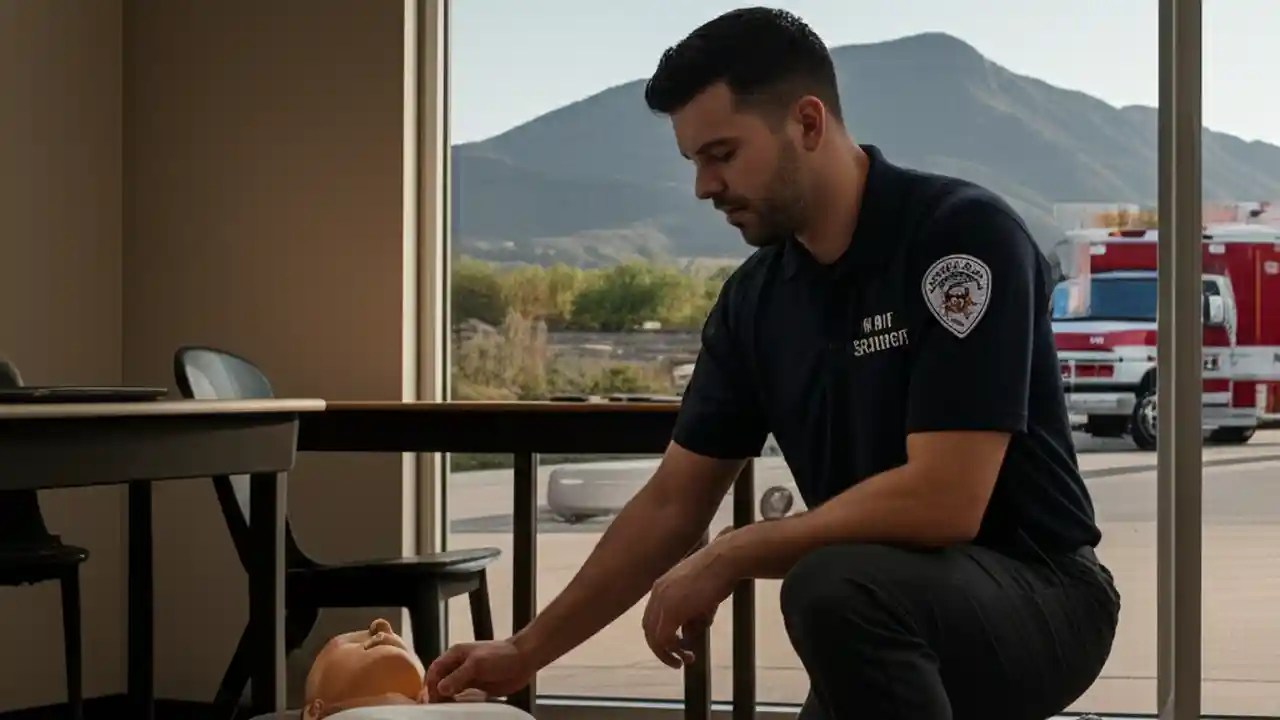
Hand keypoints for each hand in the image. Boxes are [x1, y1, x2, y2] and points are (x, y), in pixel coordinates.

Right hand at [424, 639, 534, 701]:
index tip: (430, 698)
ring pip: (450, 690)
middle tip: (435, 708)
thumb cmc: (500, 656)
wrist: (523, 660)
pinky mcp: (477, 686)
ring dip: (446, 700)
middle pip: (440, 681)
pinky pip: (462, 696)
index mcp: (455, 655)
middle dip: (436, 694)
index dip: (430, 684)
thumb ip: (458, 676)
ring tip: (444, 711)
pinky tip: (457, 710)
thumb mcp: (477, 664)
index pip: (435, 670)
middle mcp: (459, 665)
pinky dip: (458, 703)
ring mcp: (468, 676)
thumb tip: (440, 689)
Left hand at [642, 541, 737, 667]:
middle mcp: (657, 593)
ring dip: (667, 653)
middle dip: (660, 647)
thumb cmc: (718, 573)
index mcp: (661, 586)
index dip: (659, 633)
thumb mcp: (700, 595)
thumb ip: (690, 614)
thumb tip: (687, 634)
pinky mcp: (673, 611)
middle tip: (676, 659)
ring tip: (684, 661)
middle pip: (649, 628)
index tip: (675, 644)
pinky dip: (673, 652)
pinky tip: (688, 657)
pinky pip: (665, 639)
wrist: (725, 560)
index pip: (651, 616)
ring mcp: (663, 602)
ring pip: (655, 637)